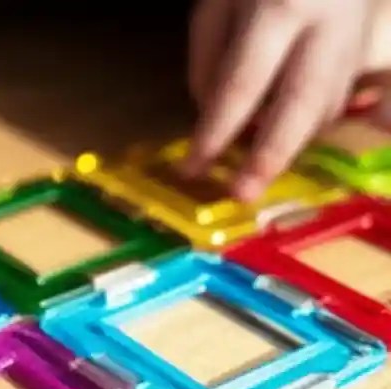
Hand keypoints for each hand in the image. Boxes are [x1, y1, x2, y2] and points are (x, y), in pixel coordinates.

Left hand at [185, 0, 373, 198]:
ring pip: (330, 103)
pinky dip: (326, 119)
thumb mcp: (218, 0)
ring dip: (294, 142)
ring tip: (257, 172)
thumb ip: (209, 56)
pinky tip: (314, 135)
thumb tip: (210, 114)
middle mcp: (328, 26)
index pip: (242, 87)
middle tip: (242, 194)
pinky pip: (350, 92)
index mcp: (282, 9)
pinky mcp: (370, 40)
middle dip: (269, 157)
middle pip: (301, 106)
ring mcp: (357, 33)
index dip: (215, 132)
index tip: (192, 168)